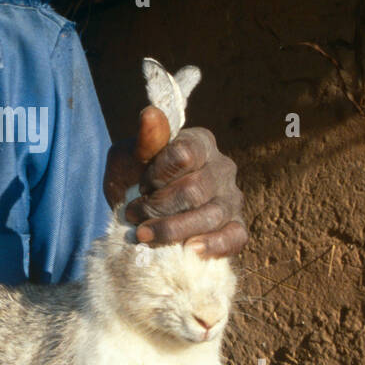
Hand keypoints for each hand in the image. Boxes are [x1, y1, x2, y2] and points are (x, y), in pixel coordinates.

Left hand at [104, 106, 247, 257]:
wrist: (139, 215)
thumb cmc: (135, 180)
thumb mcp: (129, 158)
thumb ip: (143, 141)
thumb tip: (150, 114)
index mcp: (200, 142)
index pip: (184, 156)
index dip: (156, 175)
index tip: (141, 185)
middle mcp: (223, 167)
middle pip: (194, 190)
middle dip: (158, 207)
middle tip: (134, 215)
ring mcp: (232, 198)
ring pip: (210, 216)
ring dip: (172, 230)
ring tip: (144, 235)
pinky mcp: (236, 226)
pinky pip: (234, 237)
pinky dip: (212, 246)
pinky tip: (189, 250)